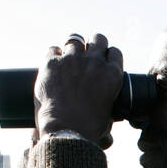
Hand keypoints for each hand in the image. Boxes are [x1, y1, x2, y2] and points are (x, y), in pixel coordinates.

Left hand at [34, 33, 122, 148]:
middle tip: (87, 54)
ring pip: (74, 38)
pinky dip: (54, 55)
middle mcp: (94, 62)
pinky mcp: (52, 63)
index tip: (103, 60)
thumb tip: (106, 108)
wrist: (67, 130)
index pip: (114, 52)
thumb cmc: (90, 127)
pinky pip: (53, 49)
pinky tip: (53, 65)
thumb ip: (108, 102)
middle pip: (98, 38)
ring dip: (73, 47)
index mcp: (112, 74)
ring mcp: (72, 60)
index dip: (108, 55)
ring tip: (68, 57)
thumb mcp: (109, 113)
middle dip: (93, 44)